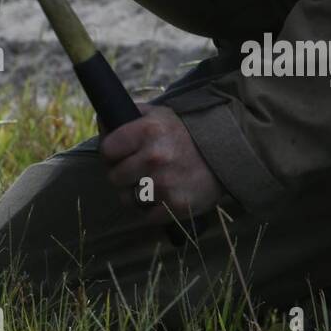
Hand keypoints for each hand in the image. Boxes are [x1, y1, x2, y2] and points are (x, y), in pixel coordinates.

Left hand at [99, 104, 223, 222]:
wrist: (228, 154)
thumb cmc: (185, 134)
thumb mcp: (159, 115)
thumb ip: (128, 116)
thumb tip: (102, 120)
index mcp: (147, 130)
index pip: (107, 150)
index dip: (111, 154)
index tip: (120, 155)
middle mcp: (154, 157)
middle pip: (114, 177)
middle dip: (123, 175)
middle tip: (138, 170)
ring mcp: (165, 184)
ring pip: (128, 199)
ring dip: (137, 194)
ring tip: (154, 183)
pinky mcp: (176, 206)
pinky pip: (146, 216)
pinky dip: (152, 210)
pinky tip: (164, 196)